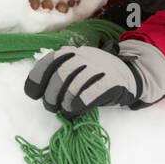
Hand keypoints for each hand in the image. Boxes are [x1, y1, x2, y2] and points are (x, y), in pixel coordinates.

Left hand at [24, 41, 164, 118]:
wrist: (131, 74)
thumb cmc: (99, 76)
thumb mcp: (79, 68)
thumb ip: (62, 75)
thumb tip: (43, 93)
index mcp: (72, 52)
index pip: (49, 62)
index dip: (37, 78)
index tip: (34, 94)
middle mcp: (84, 57)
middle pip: (60, 75)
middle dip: (51, 94)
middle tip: (52, 106)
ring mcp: (98, 67)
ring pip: (73, 85)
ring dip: (65, 102)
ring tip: (64, 111)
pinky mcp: (110, 81)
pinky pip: (90, 93)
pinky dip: (79, 104)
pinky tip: (75, 110)